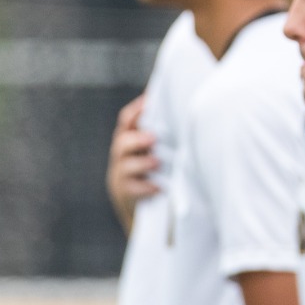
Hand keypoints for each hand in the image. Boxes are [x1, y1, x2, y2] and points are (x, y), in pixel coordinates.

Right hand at [106, 95, 161, 221]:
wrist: (135, 201)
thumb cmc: (150, 166)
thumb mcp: (150, 147)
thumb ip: (159, 133)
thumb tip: (182, 113)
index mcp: (128, 138)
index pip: (127, 120)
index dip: (136, 111)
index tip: (149, 102)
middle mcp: (122, 154)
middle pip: (123, 143)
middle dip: (137, 140)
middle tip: (153, 138)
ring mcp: (122, 174)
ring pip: (126, 166)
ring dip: (142, 163)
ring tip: (157, 162)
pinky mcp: (126, 193)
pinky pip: (133, 189)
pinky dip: (146, 188)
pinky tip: (159, 187)